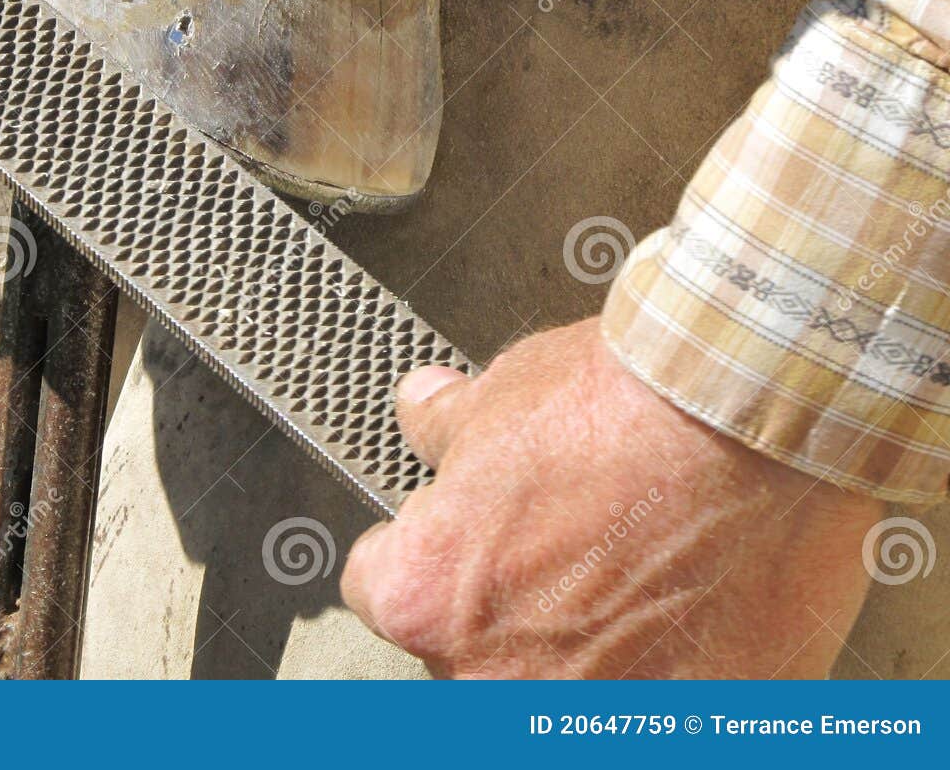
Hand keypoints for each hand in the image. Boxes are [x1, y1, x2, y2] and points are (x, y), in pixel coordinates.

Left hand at [341, 318, 884, 677]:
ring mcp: (599, 721)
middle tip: (562, 548)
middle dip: (505, 605)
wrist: (750, 421)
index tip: (455, 530)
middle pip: (469, 654)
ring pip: (561, 693)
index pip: (380, 590)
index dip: (419, 546)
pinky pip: (664, 712)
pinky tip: (696, 607)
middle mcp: (494, 681)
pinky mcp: (696, 733)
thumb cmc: (625, 414)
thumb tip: (426, 414)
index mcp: (426, 601)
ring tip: (638, 575)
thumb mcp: (500, 397)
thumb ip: (442, 427)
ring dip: (585, 649)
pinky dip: (673, 674)